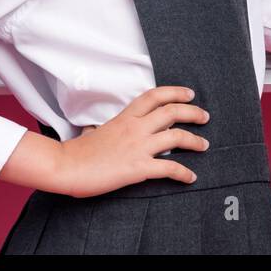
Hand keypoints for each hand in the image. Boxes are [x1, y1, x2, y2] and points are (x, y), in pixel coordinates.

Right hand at [54, 86, 210, 197]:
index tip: (189, 94)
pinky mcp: (138, 168)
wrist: (65, 166)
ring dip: (195, 141)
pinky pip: (169, 168)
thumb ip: (104, 128)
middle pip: (172, 112)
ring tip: (204, 145)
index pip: (154, 96)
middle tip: (204, 116)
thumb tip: (96, 130)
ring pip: (176, 137)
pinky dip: (184, 173)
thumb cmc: (76, 151)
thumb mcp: (94, 131)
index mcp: (125, 117)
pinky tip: (191, 177)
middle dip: (193, 112)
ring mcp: (138, 147)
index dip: (175, 92)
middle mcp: (135, 127)